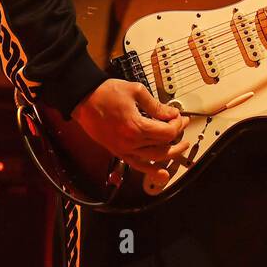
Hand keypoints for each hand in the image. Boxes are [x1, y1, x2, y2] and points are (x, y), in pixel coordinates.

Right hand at [73, 79, 190, 183]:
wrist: (84, 99)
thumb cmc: (106, 93)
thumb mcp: (136, 91)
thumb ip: (156, 105)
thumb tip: (171, 113)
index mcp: (136, 126)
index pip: (167, 132)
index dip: (177, 124)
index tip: (178, 116)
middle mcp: (131, 142)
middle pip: (163, 146)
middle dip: (177, 137)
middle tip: (182, 128)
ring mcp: (124, 149)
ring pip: (154, 158)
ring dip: (170, 154)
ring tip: (180, 148)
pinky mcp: (118, 152)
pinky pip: (137, 165)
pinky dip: (151, 171)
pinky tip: (162, 174)